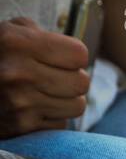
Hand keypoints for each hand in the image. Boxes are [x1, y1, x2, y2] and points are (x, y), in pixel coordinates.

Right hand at [0, 18, 90, 137]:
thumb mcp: (10, 32)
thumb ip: (42, 35)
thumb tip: (76, 54)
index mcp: (18, 43)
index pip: (79, 54)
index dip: (75, 55)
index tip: (66, 57)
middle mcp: (19, 73)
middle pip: (81, 83)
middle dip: (74, 79)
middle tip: (60, 77)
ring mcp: (20, 103)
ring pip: (76, 106)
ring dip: (67, 100)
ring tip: (48, 92)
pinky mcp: (22, 126)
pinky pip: (60, 124)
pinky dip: (53, 117)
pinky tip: (36, 108)